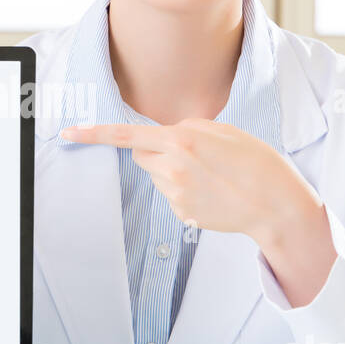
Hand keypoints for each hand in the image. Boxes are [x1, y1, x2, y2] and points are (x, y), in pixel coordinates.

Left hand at [59, 118, 316, 250]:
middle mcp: (173, 168)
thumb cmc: (256, 162)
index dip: (93, 134)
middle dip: (154, 152)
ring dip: (172, 171)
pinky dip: (185, 191)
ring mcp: (175, 195)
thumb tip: (165, 137)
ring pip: (157, 176)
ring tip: (210, 175)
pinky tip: (212, 192)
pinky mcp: (182, 214)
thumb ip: (187, 129)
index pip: (126, 135)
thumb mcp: (223, 130)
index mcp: (181, 141)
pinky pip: (172, 195)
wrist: (276, 203)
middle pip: (140, 156)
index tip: (69, 133)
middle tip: (189, 154)